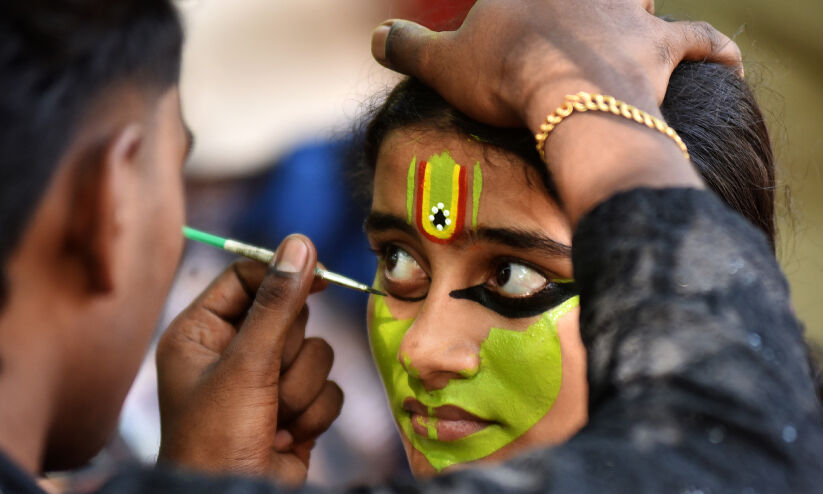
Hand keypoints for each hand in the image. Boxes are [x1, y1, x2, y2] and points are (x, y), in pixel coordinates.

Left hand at [155, 235, 342, 485]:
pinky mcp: (295, 406)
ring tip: (272, 417)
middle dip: (288, 354)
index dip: (282, 275)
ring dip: (300, 389)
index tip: (318, 276)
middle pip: (290, 315)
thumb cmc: (218, 436)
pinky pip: (327, 386)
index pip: (247, 278)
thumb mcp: (246, 363)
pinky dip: (312, 413)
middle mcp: (234, 350)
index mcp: (202, 331)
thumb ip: (278, 303)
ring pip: (316, 352)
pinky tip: (285, 436)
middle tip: (265, 381)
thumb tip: (301, 243)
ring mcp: (267, 379)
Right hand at [371, 0, 741, 131]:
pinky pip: (699, 41)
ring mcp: (625, 14)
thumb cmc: (501, 76)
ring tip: (638, 22)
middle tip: (577, 17)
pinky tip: (728, 62)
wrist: (561, 97)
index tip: (519, 16)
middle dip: (587, 1)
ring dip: (638, 9)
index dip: (518, 3)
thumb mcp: (440, 63)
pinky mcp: (658, 47)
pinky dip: (714, 50)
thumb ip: (404, 46)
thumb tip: (374, 38)